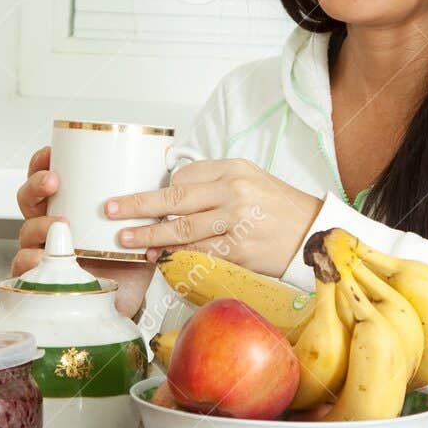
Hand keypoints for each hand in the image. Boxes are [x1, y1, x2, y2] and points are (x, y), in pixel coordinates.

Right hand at [14, 146, 153, 319]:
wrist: (128, 296)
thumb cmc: (126, 257)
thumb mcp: (138, 223)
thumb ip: (146, 197)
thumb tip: (167, 161)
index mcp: (66, 206)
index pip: (46, 179)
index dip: (41, 163)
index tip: (51, 153)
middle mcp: (50, 225)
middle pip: (28, 200)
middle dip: (37, 186)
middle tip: (54, 182)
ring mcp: (44, 250)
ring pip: (27, 233)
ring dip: (40, 225)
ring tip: (60, 226)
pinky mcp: (43, 278)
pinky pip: (27, 268)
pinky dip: (31, 261)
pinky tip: (41, 258)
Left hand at [104, 158, 322, 278]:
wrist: (316, 234)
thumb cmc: (280, 209)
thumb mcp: (250, 180)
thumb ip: (214, 183)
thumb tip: (173, 193)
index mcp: (234, 170)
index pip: (184, 176)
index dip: (157, 190)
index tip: (134, 199)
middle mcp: (233, 193)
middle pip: (174, 199)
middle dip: (137, 206)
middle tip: (110, 211)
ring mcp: (236, 223)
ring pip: (182, 230)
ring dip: (150, 236)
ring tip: (126, 240)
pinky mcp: (239, 251)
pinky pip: (199, 253)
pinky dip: (175, 256)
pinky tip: (158, 257)